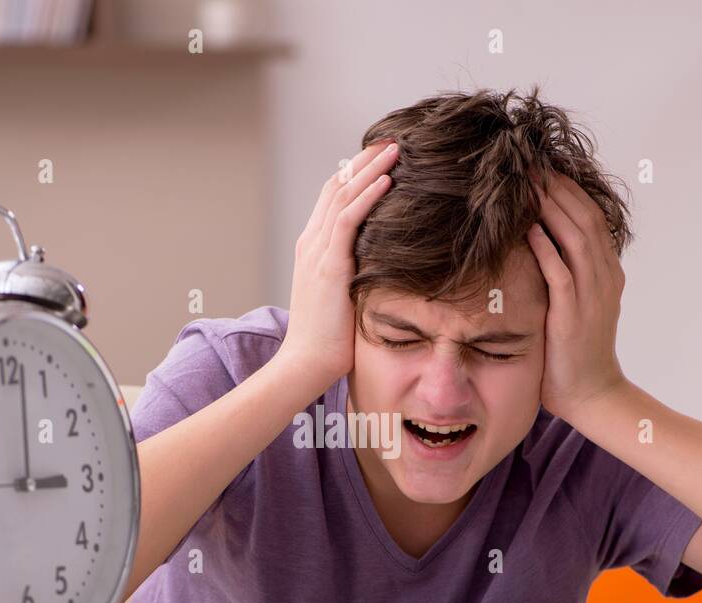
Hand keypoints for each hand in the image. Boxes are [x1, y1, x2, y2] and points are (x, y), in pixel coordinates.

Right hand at [278, 140, 397, 391]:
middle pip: (337, 187)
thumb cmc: (328, 339)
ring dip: (370, 169)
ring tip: (395, 149)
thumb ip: (355, 272)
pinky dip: (367, 197)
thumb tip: (383, 264)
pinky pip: (347, 221)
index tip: (381, 156)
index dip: (355, 172)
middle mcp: (311, 243)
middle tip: (392, 140)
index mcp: (313, 248)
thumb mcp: (343, 295)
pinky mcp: (328, 267)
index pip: (332, 197)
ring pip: (343, 196)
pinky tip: (387, 181)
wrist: (306, 363)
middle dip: (365, 160)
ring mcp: (317, 253)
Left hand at [527, 173, 628, 419]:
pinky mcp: (574, 315)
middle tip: (531, 162)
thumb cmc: (572, 351)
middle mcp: (604, 276)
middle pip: (584, 218)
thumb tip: (534, 242)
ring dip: (552, 208)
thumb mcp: (573, 303)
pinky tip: (528, 229)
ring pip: (576, 238)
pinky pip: (561, 273)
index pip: (589, 217)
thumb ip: (562, 272)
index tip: (541, 167)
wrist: (591, 394)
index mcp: (605, 271)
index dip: (567, 189)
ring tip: (529, 184)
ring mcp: (593, 295)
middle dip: (558, 187)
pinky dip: (545, 248)